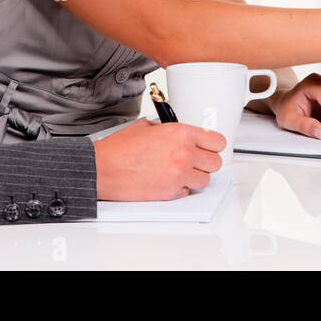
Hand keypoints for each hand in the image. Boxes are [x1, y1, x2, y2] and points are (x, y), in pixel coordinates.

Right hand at [93, 119, 225, 200]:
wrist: (103, 169)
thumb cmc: (119, 149)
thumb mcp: (147, 127)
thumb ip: (170, 130)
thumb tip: (182, 136)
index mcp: (180, 133)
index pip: (217, 141)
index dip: (213, 145)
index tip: (209, 147)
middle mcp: (184, 154)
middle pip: (215, 162)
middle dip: (206, 162)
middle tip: (195, 160)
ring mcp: (179, 175)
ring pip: (204, 180)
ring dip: (195, 176)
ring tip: (179, 171)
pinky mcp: (171, 193)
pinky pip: (187, 192)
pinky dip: (181, 188)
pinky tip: (168, 180)